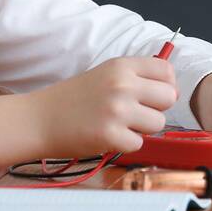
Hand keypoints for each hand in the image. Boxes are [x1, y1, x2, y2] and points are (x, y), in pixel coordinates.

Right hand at [27, 56, 177, 157]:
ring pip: (158, 123)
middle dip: (156, 109)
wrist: (39, 119)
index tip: (152, 95)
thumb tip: (171, 89)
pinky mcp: (111, 135)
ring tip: (118, 124)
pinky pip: (138, 143)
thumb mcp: (105, 74)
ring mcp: (117, 110)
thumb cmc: (73, 99)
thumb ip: (136, 77)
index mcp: (122, 66)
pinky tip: (107, 136)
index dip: (164, 86)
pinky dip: (125, 144)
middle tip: (134, 113)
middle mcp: (123, 85)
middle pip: (169, 97)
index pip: (167, 71)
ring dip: (142, 128)